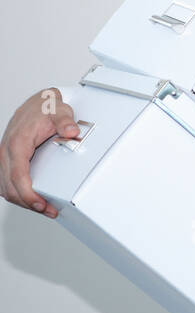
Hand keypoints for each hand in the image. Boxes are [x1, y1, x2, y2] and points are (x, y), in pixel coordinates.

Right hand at [1, 88, 79, 218]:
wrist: (38, 102)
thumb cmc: (46, 108)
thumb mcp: (59, 111)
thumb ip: (65, 121)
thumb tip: (71, 131)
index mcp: (17, 142)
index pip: (17, 174)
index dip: (27, 193)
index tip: (40, 204)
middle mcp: (6, 150)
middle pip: (9, 186)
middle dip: (27, 202)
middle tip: (49, 210)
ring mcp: (5, 156)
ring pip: (5, 186)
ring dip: (21, 200)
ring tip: (43, 208)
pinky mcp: (8, 159)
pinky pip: (6, 181)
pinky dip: (16, 193)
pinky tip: (30, 199)